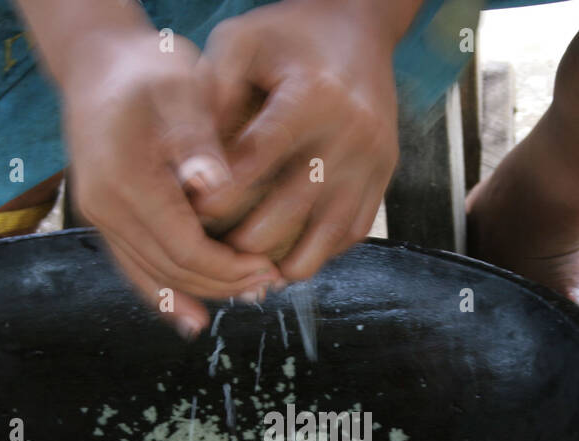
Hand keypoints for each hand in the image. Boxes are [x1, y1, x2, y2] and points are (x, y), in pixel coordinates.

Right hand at [57, 27, 280, 335]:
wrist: (100, 64)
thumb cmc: (150, 68)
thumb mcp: (181, 89)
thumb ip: (197, 141)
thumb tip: (214, 190)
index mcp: (124, 179)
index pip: (183, 247)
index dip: (228, 267)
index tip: (269, 267)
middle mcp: (103, 206)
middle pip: (170, 270)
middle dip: (222, 284)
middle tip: (269, 283)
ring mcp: (99, 217)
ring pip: (153, 277)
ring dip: (202, 292)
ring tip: (248, 294)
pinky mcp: (104, 220)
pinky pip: (135, 269)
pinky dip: (166, 297)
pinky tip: (194, 319)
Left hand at [195, 0, 407, 279]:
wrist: (358, 29)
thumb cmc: (287, 36)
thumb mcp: (242, 41)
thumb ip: (213, 88)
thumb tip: (196, 156)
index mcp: (314, 95)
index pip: (259, 157)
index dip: (222, 192)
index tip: (193, 214)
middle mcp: (352, 132)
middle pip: (293, 206)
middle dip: (248, 237)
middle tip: (215, 253)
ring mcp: (374, 160)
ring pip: (328, 232)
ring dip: (288, 261)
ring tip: (252, 272)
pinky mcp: (384, 177)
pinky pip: (351, 232)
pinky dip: (320, 253)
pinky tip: (287, 260)